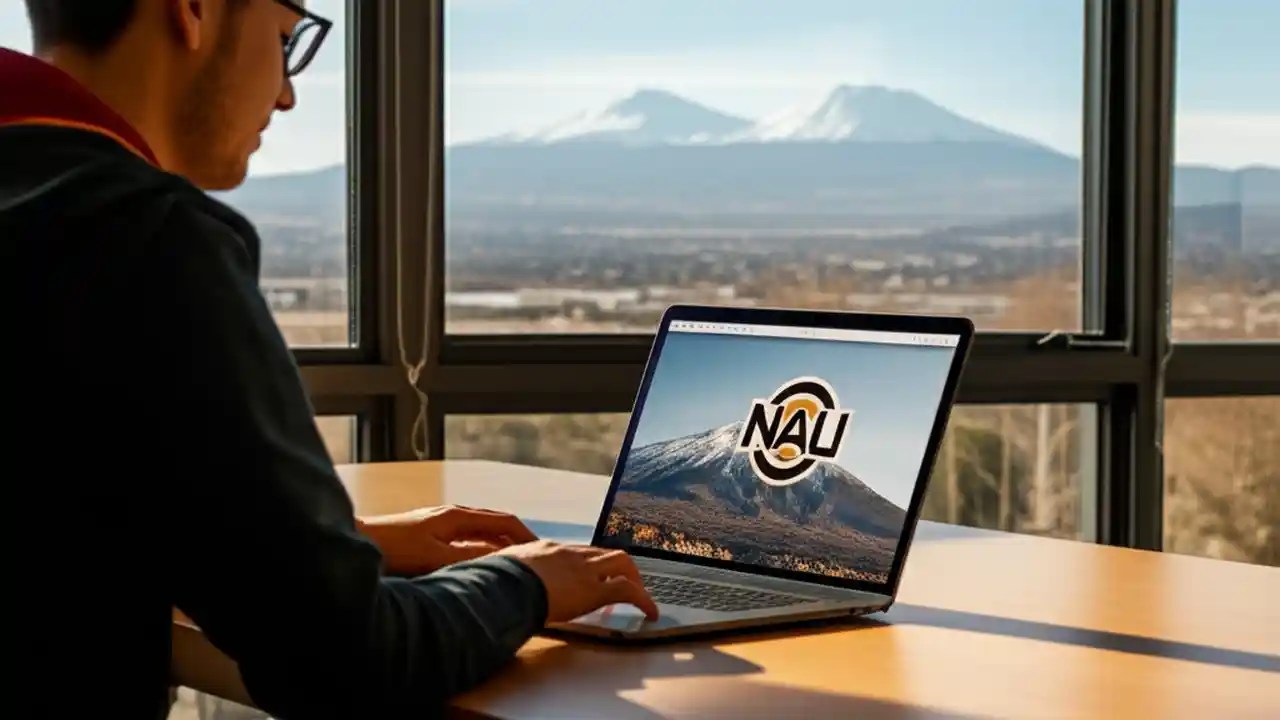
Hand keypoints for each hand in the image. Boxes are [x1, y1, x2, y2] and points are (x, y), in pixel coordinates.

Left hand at [356, 505, 538, 575]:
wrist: (360, 541)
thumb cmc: (394, 548)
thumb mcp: (436, 556)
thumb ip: (470, 555)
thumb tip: (503, 556)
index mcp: (458, 516)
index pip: (505, 521)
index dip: (526, 535)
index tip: (543, 551)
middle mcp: (453, 515)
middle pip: (495, 524)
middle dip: (517, 539)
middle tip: (534, 560)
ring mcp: (441, 523)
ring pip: (481, 532)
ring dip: (500, 544)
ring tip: (514, 564)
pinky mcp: (431, 534)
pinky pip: (467, 539)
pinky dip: (483, 549)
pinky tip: (481, 566)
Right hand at [495, 541, 659, 621]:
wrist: (505, 585)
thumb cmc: (492, 583)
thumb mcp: (492, 572)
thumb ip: (495, 574)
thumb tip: (479, 580)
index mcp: (544, 549)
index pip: (575, 552)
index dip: (586, 565)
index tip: (588, 577)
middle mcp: (569, 553)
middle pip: (603, 552)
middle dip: (618, 566)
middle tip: (625, 584)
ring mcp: (584, 568)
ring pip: (622, 562)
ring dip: (635, 579)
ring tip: (643, 598)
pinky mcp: (595, 589)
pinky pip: (628, 590)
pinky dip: (644, 601)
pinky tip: (651, 614)